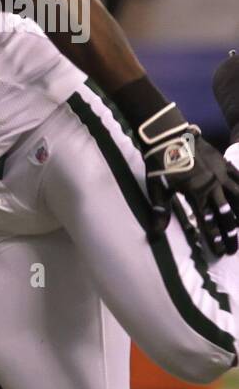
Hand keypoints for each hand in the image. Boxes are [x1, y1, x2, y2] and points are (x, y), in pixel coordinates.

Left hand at [141, 113, 238, 255]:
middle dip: (231, 234)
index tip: (220, 253)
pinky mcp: (224, 164)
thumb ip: (160, 210)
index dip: (214, 239)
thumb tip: (156, 232)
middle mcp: (213, 186)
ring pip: (238, 197)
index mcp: (196, 194)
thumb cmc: (159, 163)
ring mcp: (221, 174)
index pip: (207, 223)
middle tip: (234, 249)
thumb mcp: (156, 188)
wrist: (168, 135)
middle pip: (226, 215)